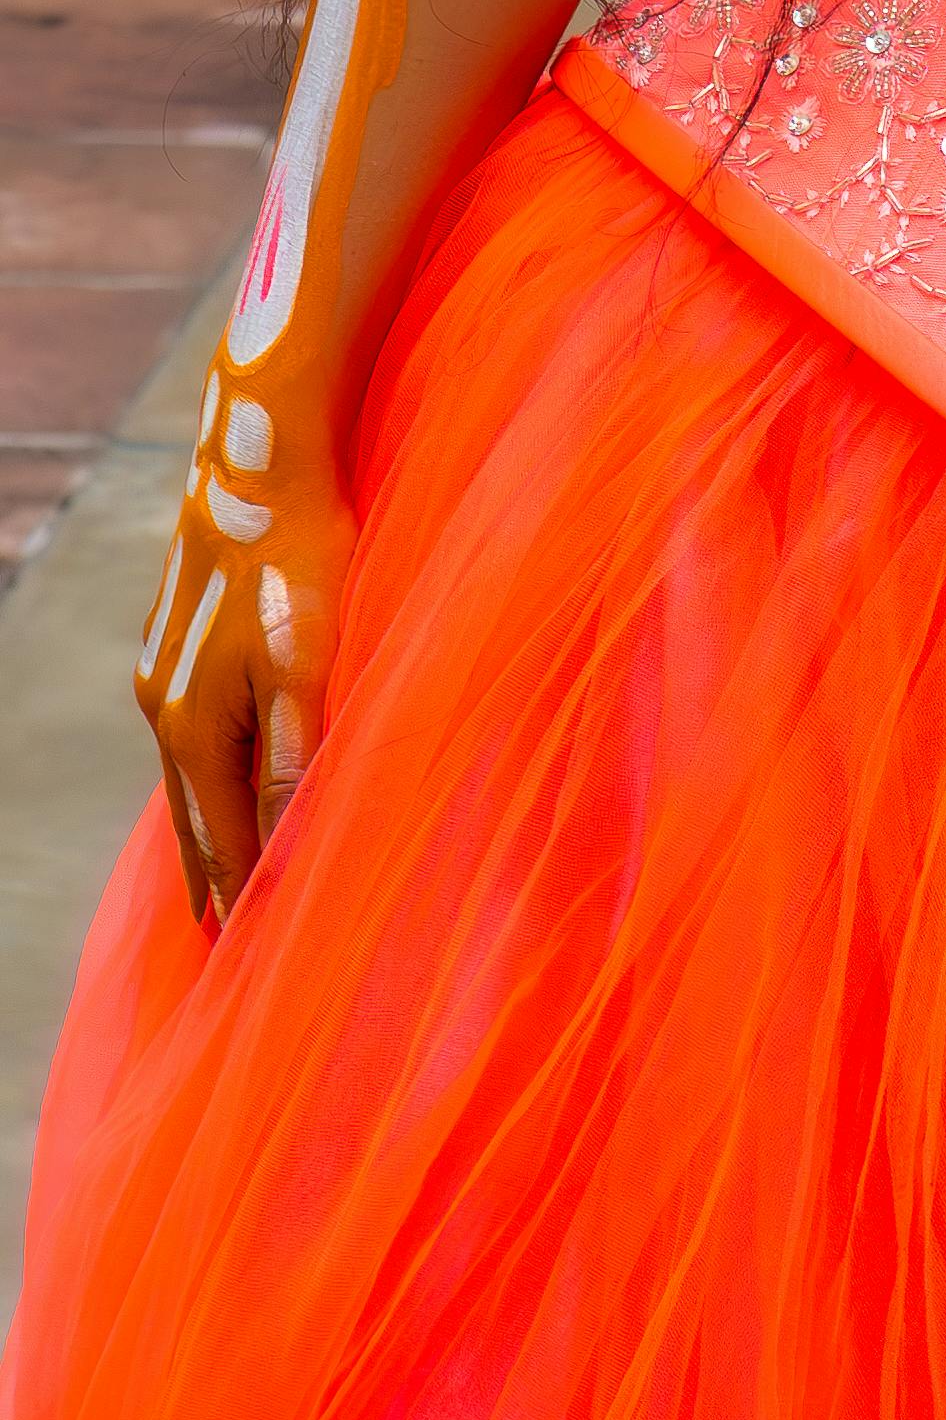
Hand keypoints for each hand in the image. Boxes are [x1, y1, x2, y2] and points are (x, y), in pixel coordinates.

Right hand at [137, 366, 353, 930]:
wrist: (256, 462)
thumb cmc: (296, 562)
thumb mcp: (307, 664)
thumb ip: (293, 758)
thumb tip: (282, 848)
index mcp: (193, 728)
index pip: (217, 839)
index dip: (235, 897)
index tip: (244, 958)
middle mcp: (164, 709)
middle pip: (191, 817)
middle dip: (210, 878)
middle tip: (222, 941)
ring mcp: (165, 674)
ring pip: (188, 775)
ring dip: (205, 826)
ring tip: (218, 877)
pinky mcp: (177, 642)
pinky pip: (192, 734)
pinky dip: (206, 774)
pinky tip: (219, 776)